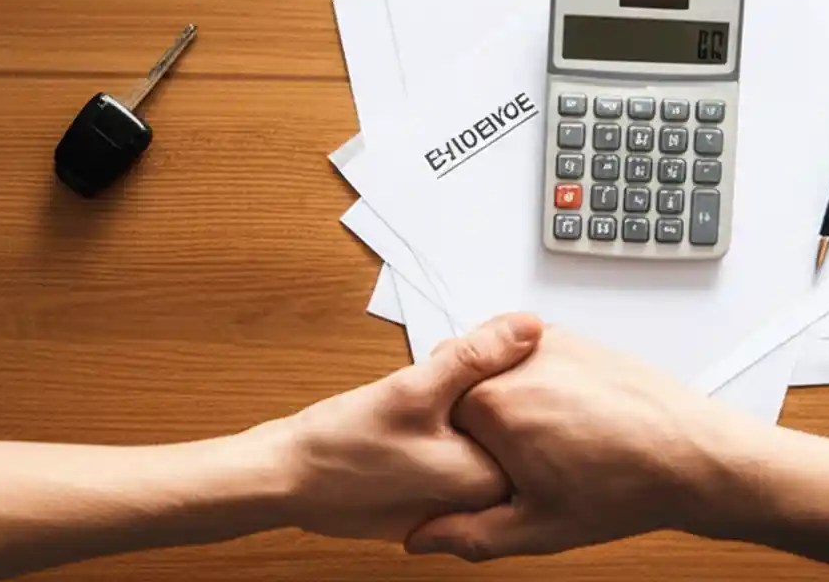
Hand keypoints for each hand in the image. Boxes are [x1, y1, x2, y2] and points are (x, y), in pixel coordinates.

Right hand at [254, 314, 542, 540]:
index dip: (532, 377)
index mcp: (489, 480)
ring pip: (488, 438)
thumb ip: (476, 358)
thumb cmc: (342, 447)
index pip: (540, 423)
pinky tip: (426, 413)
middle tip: (464, 375)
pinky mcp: (436, 495)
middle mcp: (480, 499)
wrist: (288, 478)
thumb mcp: (414, 390)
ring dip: (479, 408)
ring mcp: (457, 501)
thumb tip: (527, 327)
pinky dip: (455, 426)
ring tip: (438, 396)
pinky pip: (462, 451)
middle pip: (518, 431)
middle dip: (505, 392)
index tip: (522, 353)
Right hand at [405, 317, 771, 559]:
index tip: (472, 468)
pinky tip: (566, 420)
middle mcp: (514, 364)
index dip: (450, 449)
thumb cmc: (627, 488)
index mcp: (493, 407)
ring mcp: (546, 345)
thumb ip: (468, 533)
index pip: (433, 420)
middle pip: (461, 388)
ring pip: (495, 369)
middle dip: (475, 423)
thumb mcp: (538, 528)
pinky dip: (536, 382)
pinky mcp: (574, 339)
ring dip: (505, 398)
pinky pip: (530, 357)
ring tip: (546, 439)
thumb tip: (422, 537)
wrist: (694, 456)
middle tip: (514, 459)